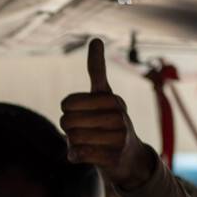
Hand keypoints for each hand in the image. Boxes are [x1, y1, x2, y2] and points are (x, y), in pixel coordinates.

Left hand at [59, 38, 154, 188]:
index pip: (67, 103)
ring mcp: (118, 137)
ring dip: (73, 143)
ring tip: (89, 143)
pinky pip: (79, 154)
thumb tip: (96, 38)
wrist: (130, 158)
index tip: (82, 113)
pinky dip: (75, 156)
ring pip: (72, 138)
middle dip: (68, 129)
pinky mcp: (113, 157)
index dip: (67, 111)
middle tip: (84, 131)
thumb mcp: (105, 95)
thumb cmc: (111, 123)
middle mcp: (118, 115)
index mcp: (112, 99)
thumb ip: (98, 70)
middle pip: (66, 121)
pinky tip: (84, 155)